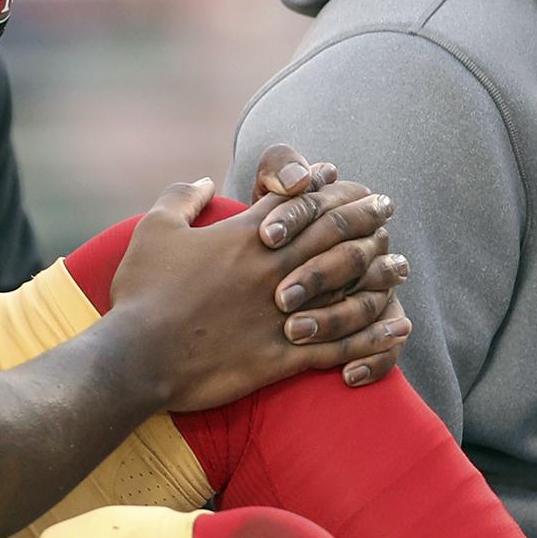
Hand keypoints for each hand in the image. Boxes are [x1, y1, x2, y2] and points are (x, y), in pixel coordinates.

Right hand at [108, 177, 407, 411]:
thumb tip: (205, 180)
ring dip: (378, 274)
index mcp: (243, 237)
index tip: (341, 179)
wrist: (135, 358)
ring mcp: (281, 314)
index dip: (322, 187)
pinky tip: (396, 328)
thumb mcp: (152, 230)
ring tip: (401, 266)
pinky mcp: (281, 357)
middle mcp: (272, 270)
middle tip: (386, 208)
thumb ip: (181, 198)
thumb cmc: (140, 294)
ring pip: (346, 288)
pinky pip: (339, 345)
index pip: (295, 202)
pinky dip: (372, 337)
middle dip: (363, 218)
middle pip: (332, 235)